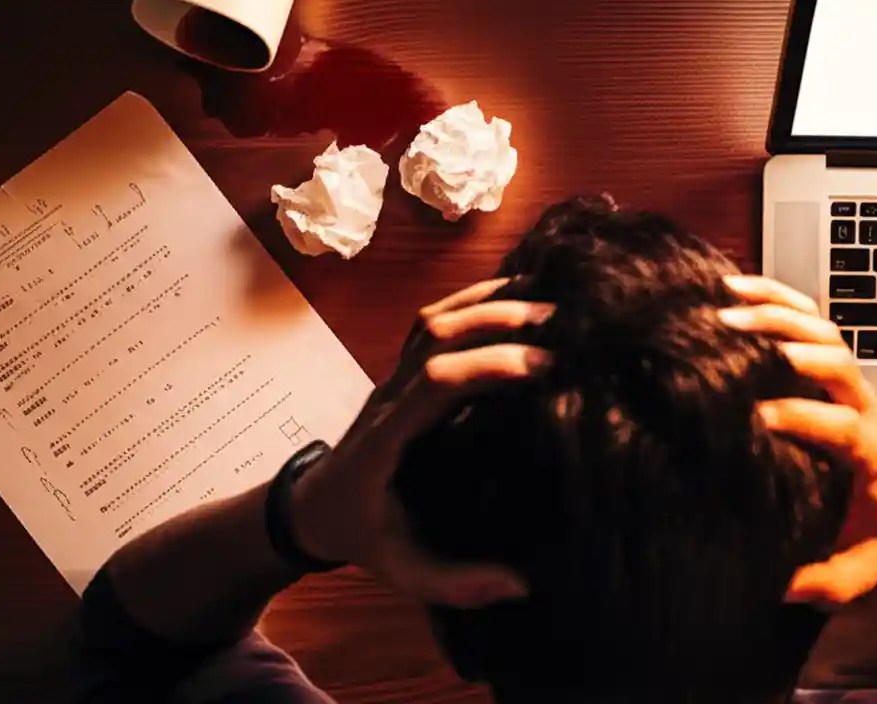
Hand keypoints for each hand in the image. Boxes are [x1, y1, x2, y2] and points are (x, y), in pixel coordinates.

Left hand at [289, 278, 553, 606]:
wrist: (313, 508)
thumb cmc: (361, 535)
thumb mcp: (400, 570)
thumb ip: (455, 582)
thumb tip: (520, 584)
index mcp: (387, 439)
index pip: (434, 382)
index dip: (487, 366)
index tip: (544, 370)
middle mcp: (388, 397)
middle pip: (436, 336)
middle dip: (498, 322)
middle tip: (562, 324)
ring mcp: (391, 378)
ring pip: (432, 320)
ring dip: (488, 303)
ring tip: (549, 300)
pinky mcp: (400, 370)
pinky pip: (431, 322)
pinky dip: (472, 299)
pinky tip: (513, 292)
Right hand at [719, 275, 876, 605]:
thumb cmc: (871, 530)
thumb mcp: (857, 569)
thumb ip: (826, 582)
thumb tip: (780, 584)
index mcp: (870, 454)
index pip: (847, 426)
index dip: (810, 417)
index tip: (764, 417)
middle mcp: (863, 404)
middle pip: (836, 360)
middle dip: (789, 345)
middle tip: (735, 337)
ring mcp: (848, 377)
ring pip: (822, 329)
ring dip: (776, 312)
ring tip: (724, 304)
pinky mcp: (830, 359)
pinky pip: (808, 315)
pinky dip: (775, 295)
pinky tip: (731, 285)